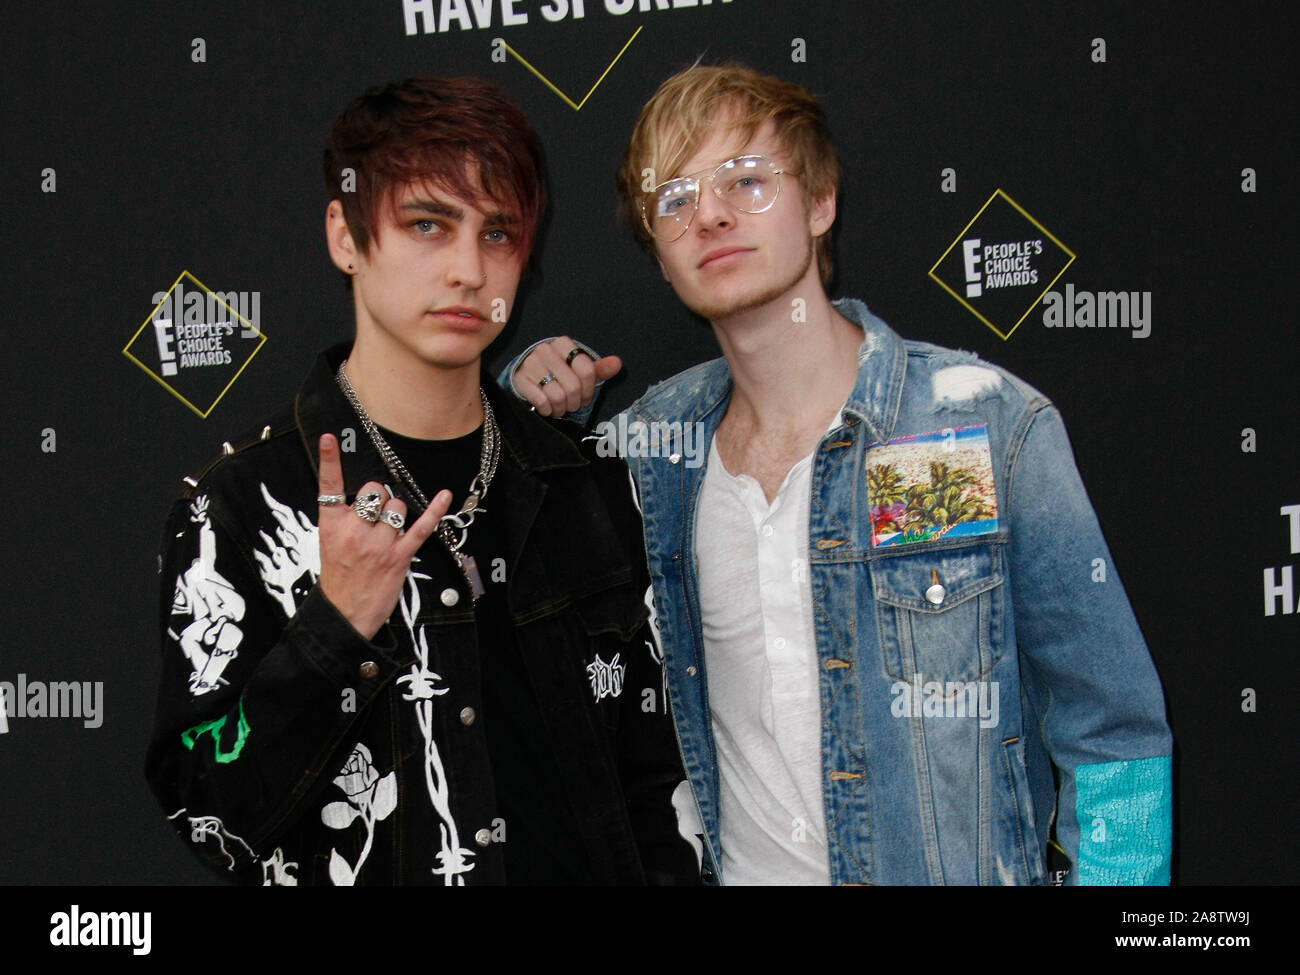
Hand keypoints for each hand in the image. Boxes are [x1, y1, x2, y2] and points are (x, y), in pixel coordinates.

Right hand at [315, 434, 450, 639]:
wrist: (344, 615)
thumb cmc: (339, 579)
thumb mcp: (330, 544)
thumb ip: (344, 519)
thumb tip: (367, 497)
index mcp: (331, 525)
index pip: (329, 486)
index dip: (329, 459)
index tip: (330, 438)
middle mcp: (353, 531)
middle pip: (374, 491)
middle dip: (379, 496)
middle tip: (376, 515)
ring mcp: (377, 544)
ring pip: (397, 506)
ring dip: (397, 513)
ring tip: (389, 531)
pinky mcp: (398, 556)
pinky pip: (421, 527)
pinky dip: (434, 510)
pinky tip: (443, 496)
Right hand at [515, 337, 621, 416]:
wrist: (527, 375)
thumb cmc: (559, 373)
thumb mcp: (579, 369)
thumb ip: (599, 368)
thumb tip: (617, 363)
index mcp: (564, 344)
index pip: (587, 371)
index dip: (589, 389)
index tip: (584, 395)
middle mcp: (546, 350)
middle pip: (573, 386)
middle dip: (575, 402)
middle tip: (571, 404)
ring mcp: (531, 364)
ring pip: (557, 396)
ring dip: (561, 408)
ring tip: (559, 406)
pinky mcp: (520, 380)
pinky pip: (542, 402)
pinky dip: (547, 410)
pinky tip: (547, 407)